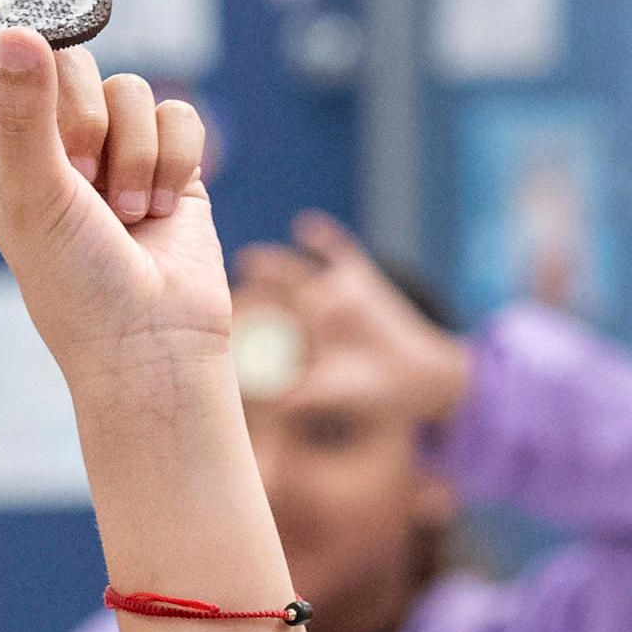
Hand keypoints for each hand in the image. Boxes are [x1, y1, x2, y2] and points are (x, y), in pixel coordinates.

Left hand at [0, 0, 223, 405]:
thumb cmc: (77, 284)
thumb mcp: (38, 193)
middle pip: (72, 57)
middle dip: (86, 115)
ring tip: (122, 213)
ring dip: (134, 155)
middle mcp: (48, 139)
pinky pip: (180, 115)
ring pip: (133, 87)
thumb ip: (28, 110)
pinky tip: (160, 215)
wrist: (153, 346)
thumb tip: (19, 30)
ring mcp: (110, 148)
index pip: (1, 49)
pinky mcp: (167, 161)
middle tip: (81, 172)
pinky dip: (176, 165)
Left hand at [233, 213, 475, 432]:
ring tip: (248, 258)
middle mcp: (306, 311)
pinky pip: (337, 251)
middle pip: (268, 295)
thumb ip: (300, 396)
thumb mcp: (329, 393)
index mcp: (295, 338)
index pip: (260, 324)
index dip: (240, 319)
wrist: (415, 375)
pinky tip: (304, 226)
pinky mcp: (357, 277)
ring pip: (294, 271)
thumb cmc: (366, 391)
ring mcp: (330, 292)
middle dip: (246, 290)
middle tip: (219, 280)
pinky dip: (322, 238)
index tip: (216, 315)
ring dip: (271, 263)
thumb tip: (271, 405)